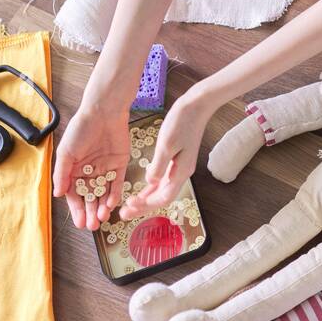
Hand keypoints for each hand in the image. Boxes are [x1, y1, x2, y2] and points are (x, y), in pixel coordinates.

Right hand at [53, 103, 130, 230]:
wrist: (103, 111)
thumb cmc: (81, 129)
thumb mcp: (66, 152)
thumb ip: (62, 174)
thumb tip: (58, 195)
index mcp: (73, 170)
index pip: (75, 195)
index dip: (77, 209)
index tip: (79, 223)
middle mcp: (89, 171)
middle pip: (90, 197)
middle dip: (90, 212)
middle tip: (93, 226)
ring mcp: (105, 168)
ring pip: (103, 193)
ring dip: (102, 207)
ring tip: (102, 219)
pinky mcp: (119, 164)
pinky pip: (117, 183)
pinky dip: (114, 194)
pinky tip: (111, 204)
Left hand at [120, 92, 213, 219]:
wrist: (197, 106)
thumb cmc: (182, 122)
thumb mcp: (167, 144)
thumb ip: (158, 166)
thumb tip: (150, 182)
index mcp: (181, 171)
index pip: (164, 197)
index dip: (147, 205)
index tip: (130, 206)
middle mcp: (182, 172)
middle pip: (162, 197)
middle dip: (144, 207)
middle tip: (125, 214)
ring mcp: (180, 166)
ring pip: (162, 190)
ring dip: (146, 199)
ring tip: (130, 206)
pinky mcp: (177, 159)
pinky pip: (163, 179)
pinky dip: (152, 187)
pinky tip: (142, 190)